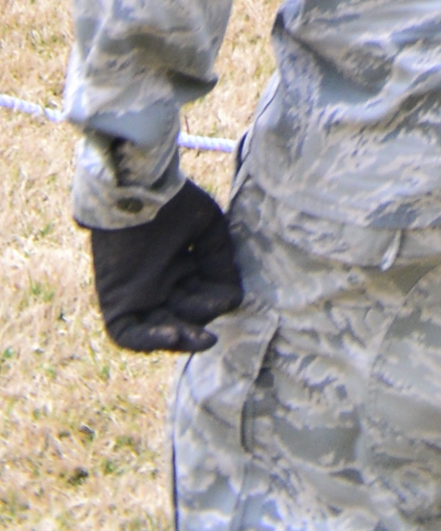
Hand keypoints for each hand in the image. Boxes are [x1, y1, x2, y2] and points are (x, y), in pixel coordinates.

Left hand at [88, 180, 241, 352]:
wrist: (135, 188)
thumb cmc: (172, 201)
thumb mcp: (206, 226)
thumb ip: (219, 260)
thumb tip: (234, 298)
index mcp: (178, 267)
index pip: (201, 297)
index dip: (214, 302)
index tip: (228, 296)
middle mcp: (158, 285)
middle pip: (181, 319)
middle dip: (197, 332)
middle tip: (212, 338)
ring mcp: (137, 296)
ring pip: (158, 330)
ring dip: (180, 341)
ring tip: (203, 341)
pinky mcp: (116, 303)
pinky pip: (128, 334)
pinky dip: (149, 340)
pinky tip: (173, 335)